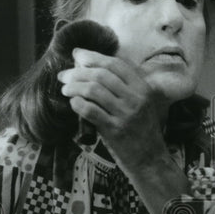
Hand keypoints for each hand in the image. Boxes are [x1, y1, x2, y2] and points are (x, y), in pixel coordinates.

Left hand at [58, 49, 168, 174]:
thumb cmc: (141, 130)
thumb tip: (92, 67)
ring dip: (74, 87)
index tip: (77, 54)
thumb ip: (124, 87)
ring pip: (94, 90)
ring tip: (65, 89)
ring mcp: (125, 114)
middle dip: (78, 72)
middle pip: (101, 75)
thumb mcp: (141, 103)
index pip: (115, 64)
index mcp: (143, 88)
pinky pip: (90, 111)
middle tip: (64, 75)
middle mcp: (136, 99)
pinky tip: (73, 103)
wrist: (150, 159)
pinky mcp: (115, 130)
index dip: (93, 56)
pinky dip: (78, 104)